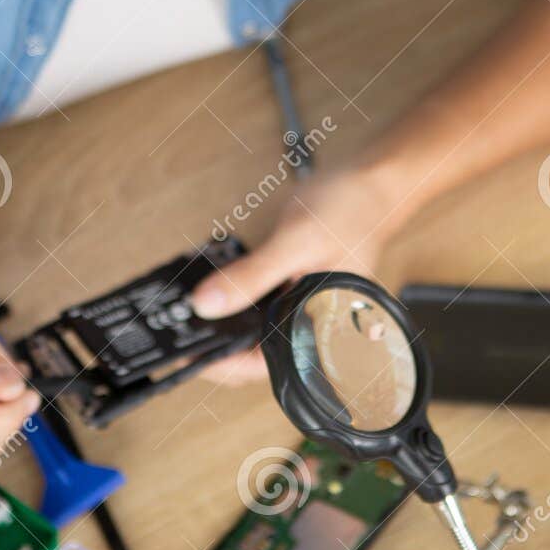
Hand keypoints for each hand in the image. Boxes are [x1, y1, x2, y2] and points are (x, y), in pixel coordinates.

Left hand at [189, 162, 402, 383]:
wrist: (373, 182)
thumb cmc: (351, 212)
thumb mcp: (295, 244)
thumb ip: (251, 277)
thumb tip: (206, 304)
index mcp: (317, 331)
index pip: (260, 366)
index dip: (219, 365)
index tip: (183, 356)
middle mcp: (307, 326)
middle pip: (252, 352)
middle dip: (215, 344)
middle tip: (176, 331)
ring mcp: (299, 308)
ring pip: (252, 329)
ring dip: (222, 322)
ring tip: (187, 314)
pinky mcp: (292, 288)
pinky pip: (257, 304)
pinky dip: (234, 297)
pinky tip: (214, 286)